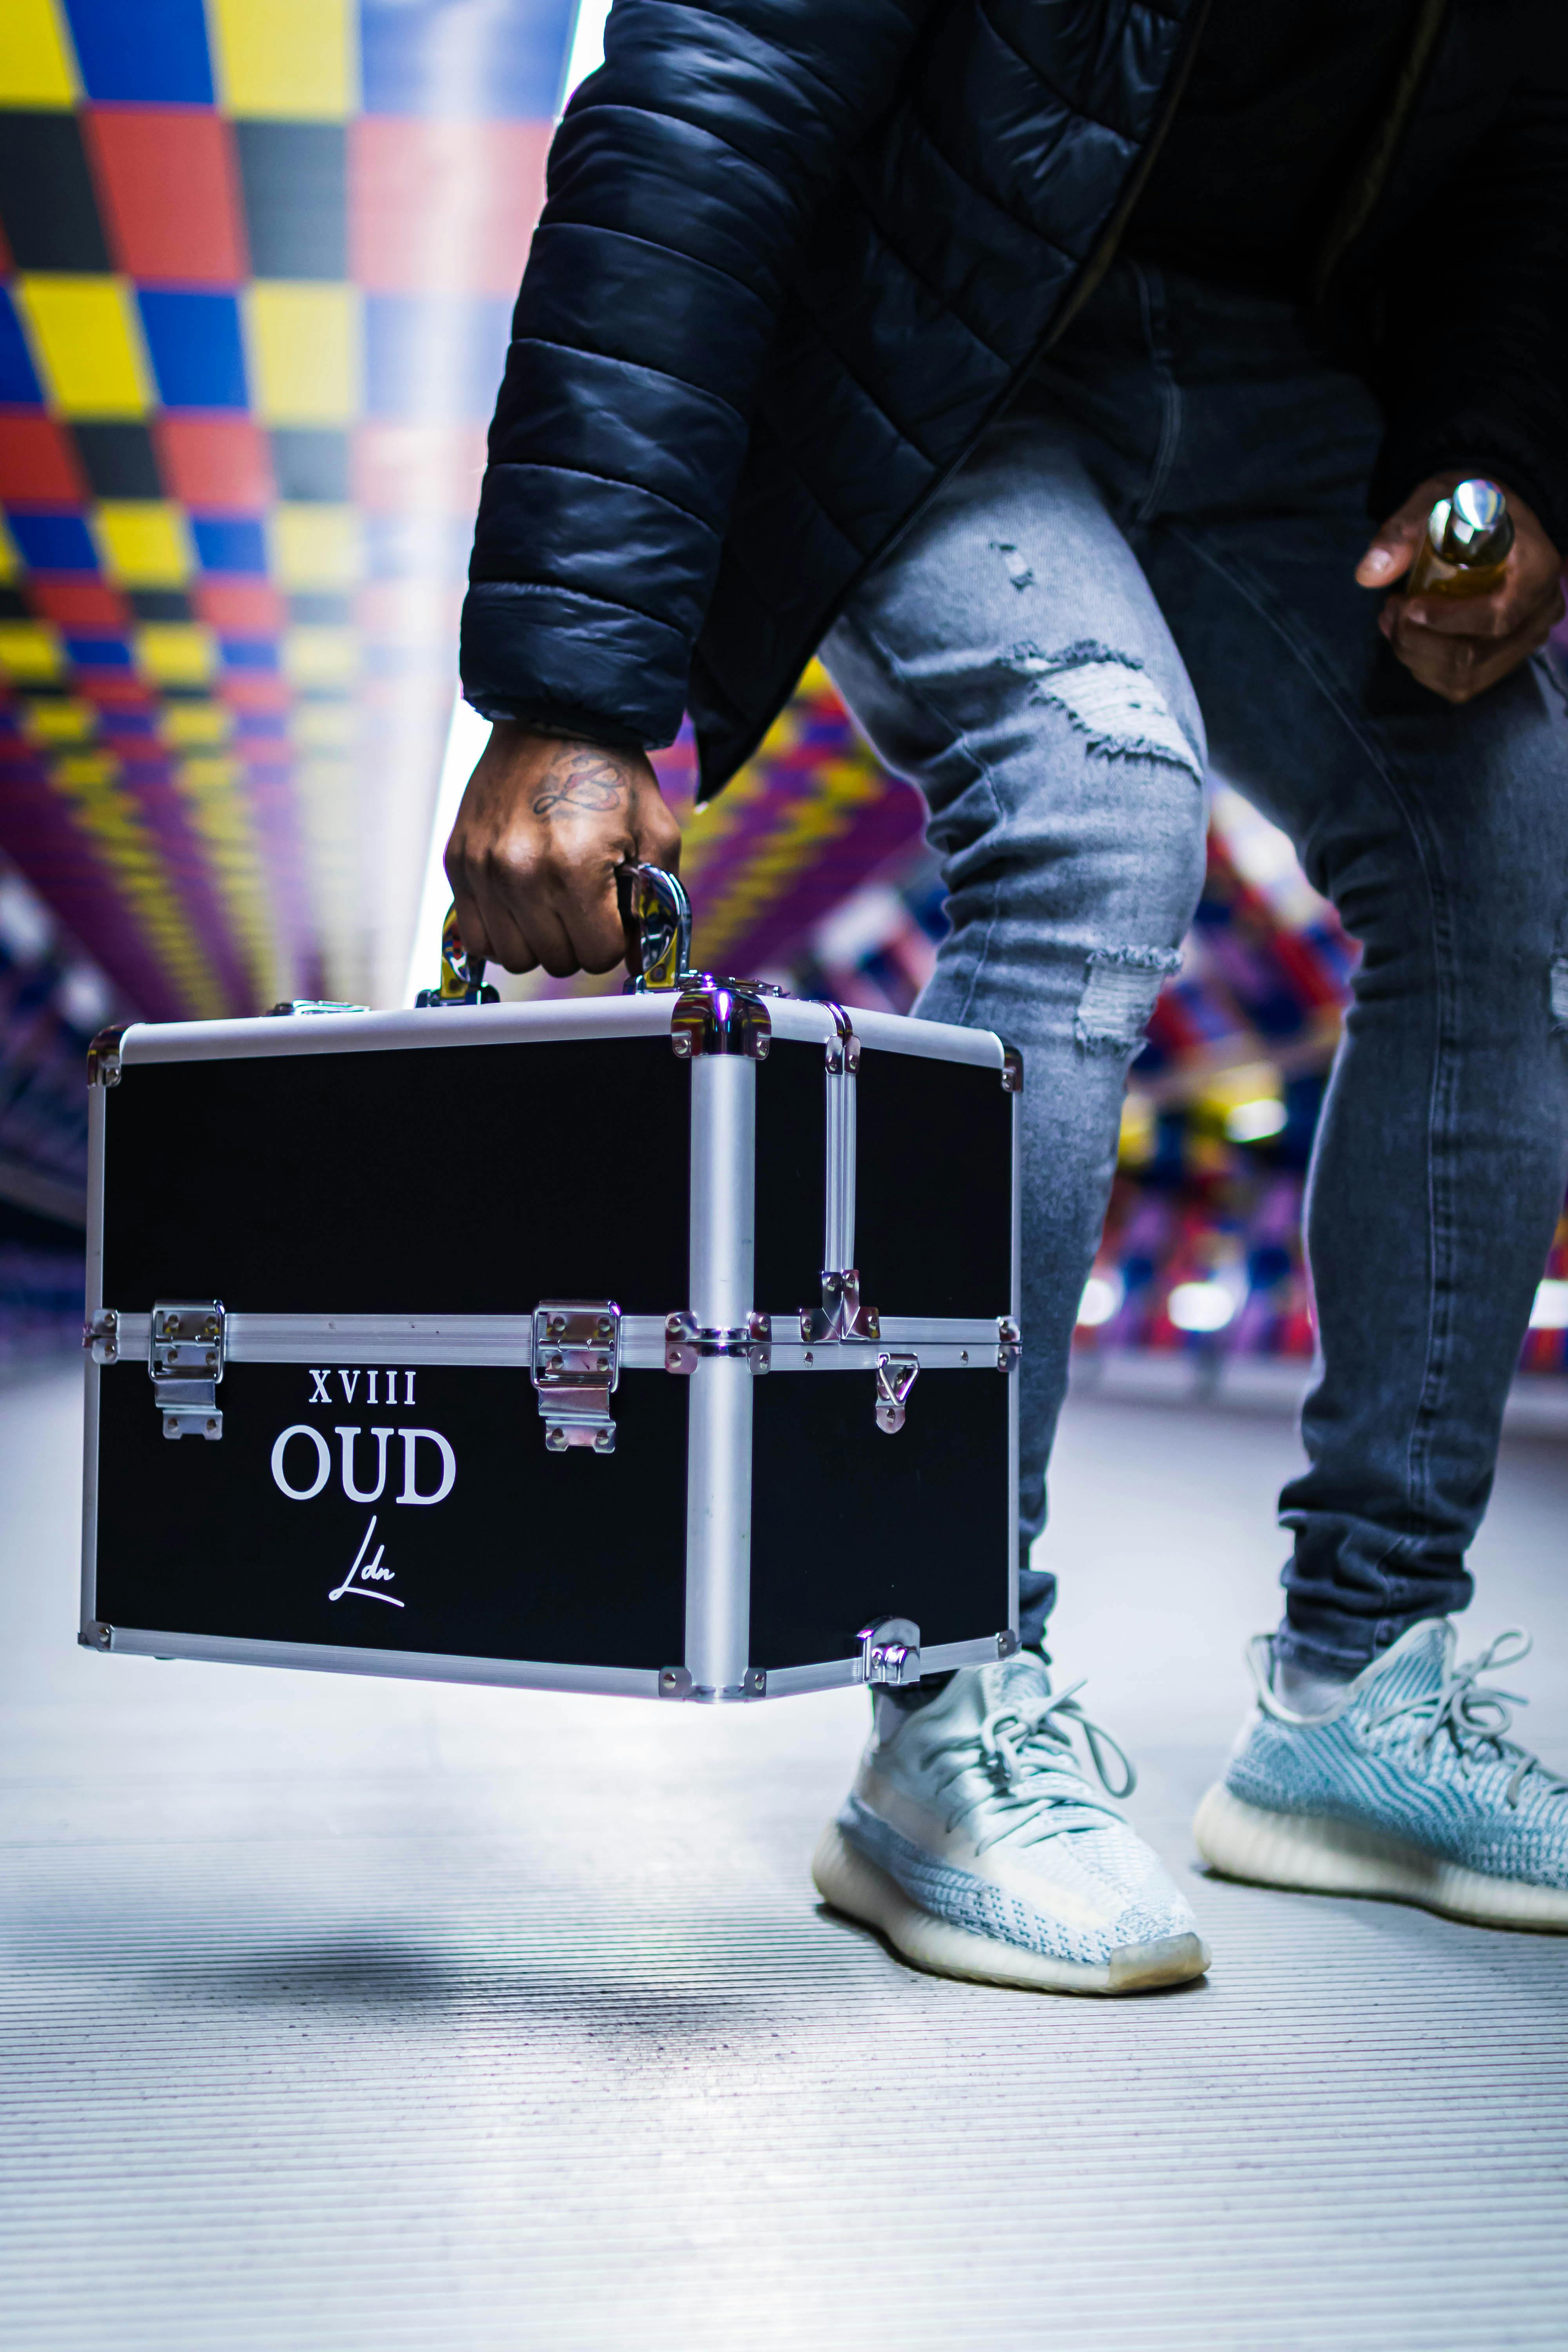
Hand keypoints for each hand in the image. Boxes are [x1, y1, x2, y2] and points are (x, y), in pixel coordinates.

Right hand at [444, 723, 681, 975]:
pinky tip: (521, 904)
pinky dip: (501, 932)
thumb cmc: (609, 774)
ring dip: (540, 940)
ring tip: (553, 902)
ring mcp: (483, 871)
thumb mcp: (655, 833)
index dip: (614, 938)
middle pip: (557, 960)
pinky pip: (476, 936)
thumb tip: (640, 962)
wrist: (551, 717)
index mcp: (575, 869)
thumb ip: (657, 903)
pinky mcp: (459, 863)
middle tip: (586, 902)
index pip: (598, 955)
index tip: (613, 910)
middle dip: (580, 939)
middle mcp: (521, 874)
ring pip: (515, 957)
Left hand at [1356, 472, 1564, 703]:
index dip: (1446, 621)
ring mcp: (1525, 639)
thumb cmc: (1469, 507)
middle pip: (1474, 655)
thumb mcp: (1438, 500)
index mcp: (1537, 570)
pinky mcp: (1505, 657)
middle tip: (1389, 612)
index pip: (1497, 617)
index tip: (1407, 607)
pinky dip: (1425, 667)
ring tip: (1392, 622)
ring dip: (1416, 656)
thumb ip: (1404, 531)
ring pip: (1465, 676)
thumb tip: (1368, 574)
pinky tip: (1408, 639)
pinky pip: (1461, 683)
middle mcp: (1540, 611)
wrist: (1495, 519)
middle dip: (1418, 641)